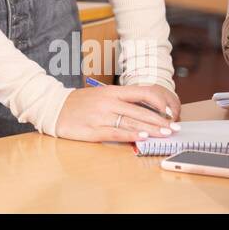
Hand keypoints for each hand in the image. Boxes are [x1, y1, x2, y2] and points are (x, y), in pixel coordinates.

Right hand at [54, 83, 181, 142]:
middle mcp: (108, 101)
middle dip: (160, 121)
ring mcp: (100, 115)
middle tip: (175, 128)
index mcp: (111, 91)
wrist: (54, 107)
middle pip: (139, 111)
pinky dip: (130, 135)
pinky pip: (115, 132)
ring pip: (131, 122)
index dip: (158, 102)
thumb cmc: (79, 103)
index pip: (141, 93)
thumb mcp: (100, 95)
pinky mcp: (93, 129)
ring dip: (150, 129)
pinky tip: (141, 137)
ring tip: (165, 134)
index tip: (169, 112)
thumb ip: (120, 101)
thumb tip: (143, 111)